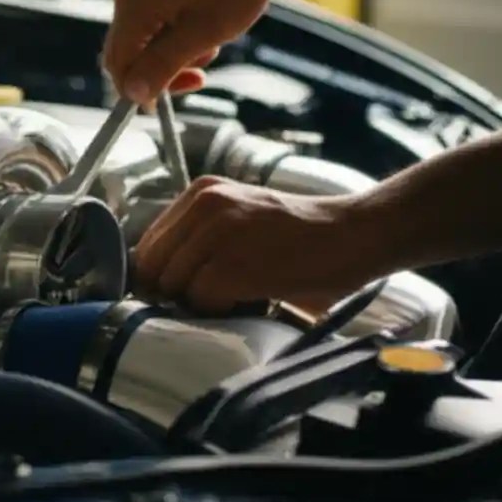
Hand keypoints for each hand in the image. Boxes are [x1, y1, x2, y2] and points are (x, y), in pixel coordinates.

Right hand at [102, 0, 288, 104]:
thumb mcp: (203, 34)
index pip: (117, 63)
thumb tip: (133, 95)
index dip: (135, 91)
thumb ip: (164, 66)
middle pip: (125, 53)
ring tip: (210, 48)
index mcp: (133, 3)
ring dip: (171, 56)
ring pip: (142, 42)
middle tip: (197, 79)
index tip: (163, 108)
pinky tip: (203, 32)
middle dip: (157, 73)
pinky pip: (153, 24)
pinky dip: (174, 37)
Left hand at [132, 177, 390, 312]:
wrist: (354, 234)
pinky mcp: (232, 265)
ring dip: (197, 302)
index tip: (180, 291)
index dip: (159, 275)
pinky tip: (248, 300)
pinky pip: (200, 300)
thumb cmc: (301, 235)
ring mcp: (217, 234)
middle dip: (173, 292)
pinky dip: (219, 310)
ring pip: (172, 286)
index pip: (147, 244)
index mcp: (201, 192)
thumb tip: (157, 280)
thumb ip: (199, 236)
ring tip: (233, 297)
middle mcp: (204, 205)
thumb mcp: (240, 216)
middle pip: (153, 267)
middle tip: (208, 299)